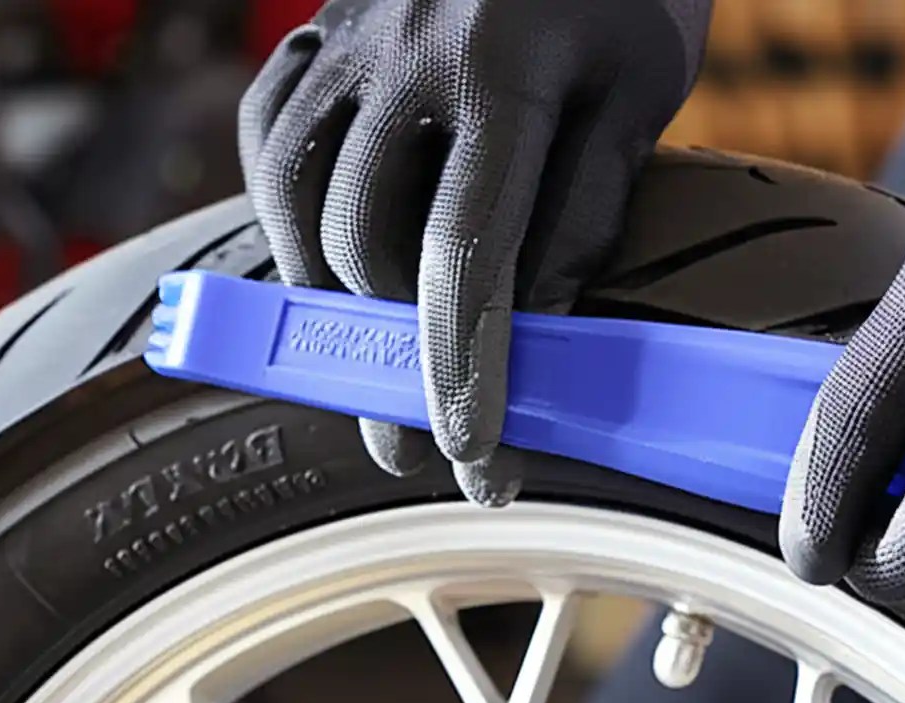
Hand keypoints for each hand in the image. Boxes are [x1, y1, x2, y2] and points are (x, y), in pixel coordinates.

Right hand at [239, 0, 709, 503]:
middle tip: (427, 435)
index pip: (465, 253)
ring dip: (337, 301)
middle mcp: (405, 55)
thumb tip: (538, 329)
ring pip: (301, 204)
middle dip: (393, 357)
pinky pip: (269, 139)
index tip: (474, 457)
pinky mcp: (316, 31)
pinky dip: (287, 214)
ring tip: (378, 359)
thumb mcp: (636, 93)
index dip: (462, 367)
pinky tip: (327, 255)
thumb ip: (583, 209)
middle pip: (368, 244)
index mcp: (505, 73)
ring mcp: (347, 37)